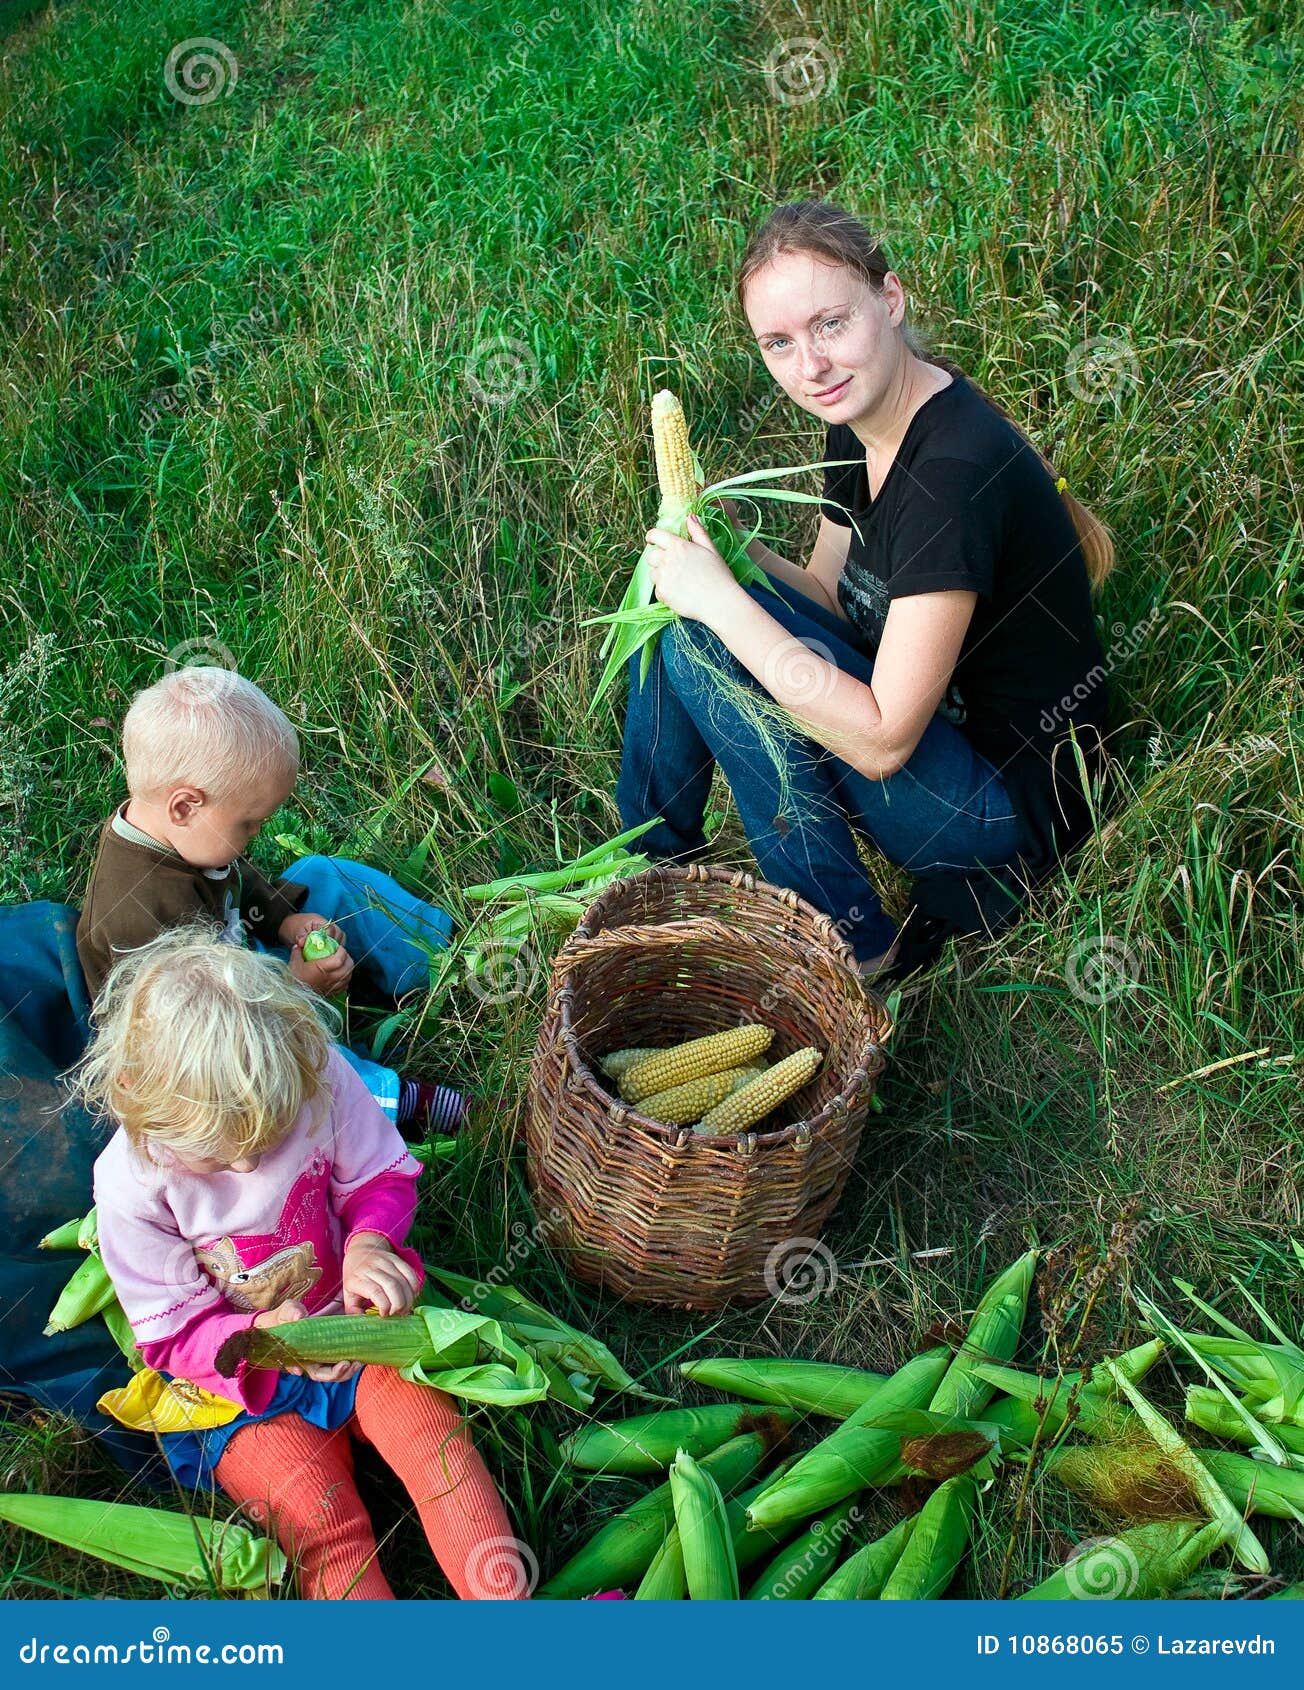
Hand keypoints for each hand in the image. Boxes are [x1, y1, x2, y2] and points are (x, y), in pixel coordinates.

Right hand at [251, 1298, 359, 1382]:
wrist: (293, 1315)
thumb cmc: (287, 1316)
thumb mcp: (288, 1311)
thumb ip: (292, 1312)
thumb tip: (299, 1316)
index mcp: (302, 1356)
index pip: (307, 1370)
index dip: (313, 1372)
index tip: (305, 1372)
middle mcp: (314, 1360)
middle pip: (326, 1375)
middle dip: (338, 1373)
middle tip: (349, 1363)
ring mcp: (325, 1356)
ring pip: (338, 1371)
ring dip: (349, 1370)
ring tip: (359, 1361)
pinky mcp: (335, 1349)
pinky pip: (345, 1358)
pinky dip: (353, 1359)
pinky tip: (363, 1354)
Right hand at [285, 917, 354, 994]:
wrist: (294, 995)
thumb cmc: (295, 978)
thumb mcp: (294, 962)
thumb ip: (298, 950)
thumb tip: (300, 943)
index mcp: (322, 969)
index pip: (340, 959)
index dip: (342, 951)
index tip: (338, 948)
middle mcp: (330, 978)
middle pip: (348, 967)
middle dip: (347, 958)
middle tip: (342, 954)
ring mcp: (333, 987)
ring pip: (348, 976)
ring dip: (348, 968)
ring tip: (342, 963)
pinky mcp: (333, 993)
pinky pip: (345, 985)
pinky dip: (346, 979)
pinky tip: (341, 975)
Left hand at [342, 1234, 420, 1316]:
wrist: (361, 1251)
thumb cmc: (354, 1277)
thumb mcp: (348, 1295)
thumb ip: (354, 1311)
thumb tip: (365, 1325)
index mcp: (359, 1279)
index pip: (376, 1292)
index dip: (384, 1306)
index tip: (384, 1315)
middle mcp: (373, 1268)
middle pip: (392, 1286)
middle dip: (399, 1304)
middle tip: (397, 1314)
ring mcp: (386, 1262)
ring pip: (403, 1280)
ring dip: (408, 1298)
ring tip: (404, 1308)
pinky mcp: (397, 1259)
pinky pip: (410, 1273)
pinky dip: (414, 1287)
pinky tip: (411, 1296)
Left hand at [645, 511, 741, 625]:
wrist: (720, 603)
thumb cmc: (719, 576)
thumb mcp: (711, 550)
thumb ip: (698, 532)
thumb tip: (690, 516)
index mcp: (679, 546)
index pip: (655, 534)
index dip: (652, 537)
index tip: (652, 541)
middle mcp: (667, 559)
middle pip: (650, 556)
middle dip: (658, 559)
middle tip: (672, 566)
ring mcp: (663, 577)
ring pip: (653, 574)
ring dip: (661, 576)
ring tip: (680, 582)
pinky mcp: (662, 593)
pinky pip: (657, 590)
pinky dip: (665, 592)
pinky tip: (680, 593)